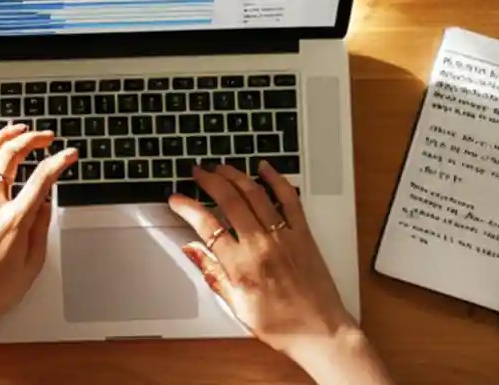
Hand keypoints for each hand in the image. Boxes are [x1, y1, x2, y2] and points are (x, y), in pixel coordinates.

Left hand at [0, 124, 76, 384]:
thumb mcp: (33, 262)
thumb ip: (41, 226)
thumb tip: (46, 199)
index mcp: (15, 220)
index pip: (43, 177)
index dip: (60, 160)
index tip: (69, 154)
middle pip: (12, 156)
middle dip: (33, 139)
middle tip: (45, 138)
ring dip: (1, 135)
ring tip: (15, 130)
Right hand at [168, 162, 391, 384]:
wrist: (321, 331)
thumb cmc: (281, 325)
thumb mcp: (237, 306)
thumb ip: (213, 273)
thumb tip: (192, 250)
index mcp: (241, 266)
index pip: (207, 226)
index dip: (187, 207)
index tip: (177, 199)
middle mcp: (261, 246)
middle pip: (229, 200)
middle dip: (209, 181)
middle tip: (198, 172)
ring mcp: (284, 236)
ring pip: (255, 193)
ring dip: (235, 175)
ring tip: (221, 167)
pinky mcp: (303, 233)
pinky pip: (289, 198)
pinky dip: (276, 179)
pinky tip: (264, 168)